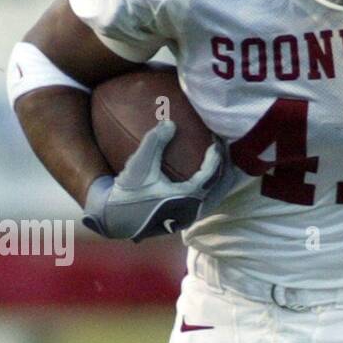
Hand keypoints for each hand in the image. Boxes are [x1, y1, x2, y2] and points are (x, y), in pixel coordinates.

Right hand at [83, 120, 223, 241]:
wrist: (116, 218)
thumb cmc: (128, 192)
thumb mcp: (139, 165)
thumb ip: (154, 142)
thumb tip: (170, 122)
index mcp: (186, 198)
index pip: (211, 174)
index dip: (216, 155)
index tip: (216, 139)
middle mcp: (193, 210)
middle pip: (221, 186)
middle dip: (226, 166)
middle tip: (224, 147)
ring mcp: (190, 217)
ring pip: (216, 197)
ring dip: (221, 178)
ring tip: (221, 160)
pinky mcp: (184, 220)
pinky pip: (207, 202)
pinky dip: (212, 188)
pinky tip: (208, 176)